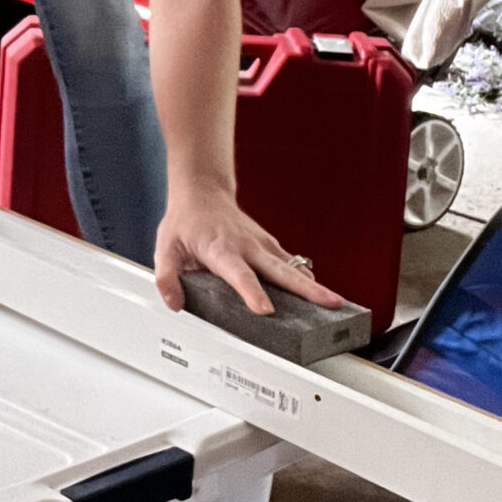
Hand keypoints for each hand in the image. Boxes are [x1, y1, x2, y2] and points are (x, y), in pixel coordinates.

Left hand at [153, 186, 347, 315]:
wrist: (202, 192)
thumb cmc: (186, 221)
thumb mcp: (165, 248)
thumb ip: (167, 278)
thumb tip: (175, 303)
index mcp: (221, 250)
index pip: (239, 274)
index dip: (252, 292)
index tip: (265, 309)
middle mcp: (247, 247)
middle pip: (280, 271)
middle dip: (306, 290)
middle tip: (329, 304)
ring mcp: (262, 246)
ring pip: (292, 268)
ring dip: (314, 286)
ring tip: (336, 304)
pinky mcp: (270, 247)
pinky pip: (291, 264)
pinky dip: (306, 278)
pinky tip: (320, 294)